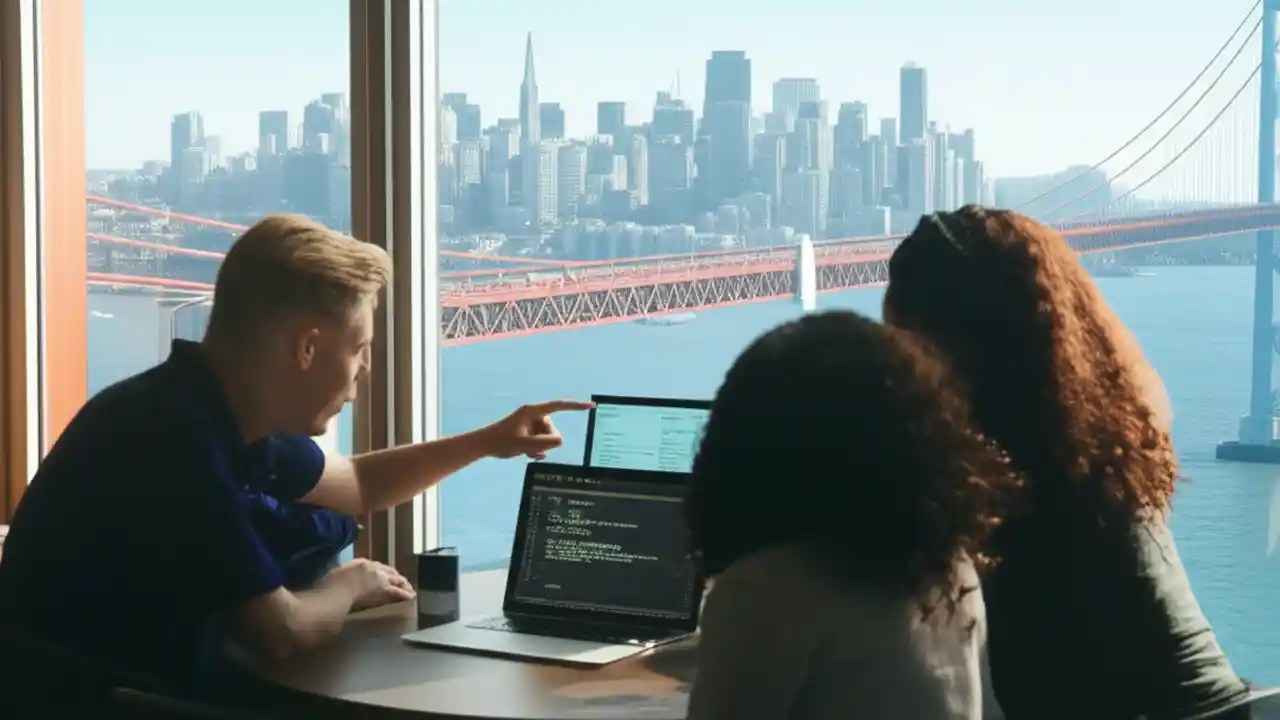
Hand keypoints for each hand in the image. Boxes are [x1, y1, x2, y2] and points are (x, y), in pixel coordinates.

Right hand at [325, 558, 415, 611]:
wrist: (335, 596)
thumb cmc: (328, 589)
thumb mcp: (336, 577)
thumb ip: (345, 577)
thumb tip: (346, 582)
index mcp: (359, 563)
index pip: (376, 567)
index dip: (382, 572)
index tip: (383, 576)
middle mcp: (372, 567)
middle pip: (388, 571)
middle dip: (394, 576)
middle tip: (400, 582)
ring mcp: (380, 578)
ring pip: (396, 579)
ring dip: (403, 584)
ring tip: (408, 589)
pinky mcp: (385, 590)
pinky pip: (399, 592)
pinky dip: (406, 594)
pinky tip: (411, 597)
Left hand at [479, 400, 594, 459]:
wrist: (484, 445)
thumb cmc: (501, 442)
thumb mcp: (524, 444)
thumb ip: (543, 443)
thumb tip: (560, 441)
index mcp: (533, 411)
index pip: (559, 406)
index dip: (576, 406)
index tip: (591, 406)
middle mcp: (534, 415)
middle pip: (553, 430)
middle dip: (545, 441)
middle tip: (529, 448)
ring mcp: (532, 424)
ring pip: (548, 438)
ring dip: (540, 447)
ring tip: (525, 451)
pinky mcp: (529, 432)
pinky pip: (542, 441)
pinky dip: (538, 449)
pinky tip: (528, 455)